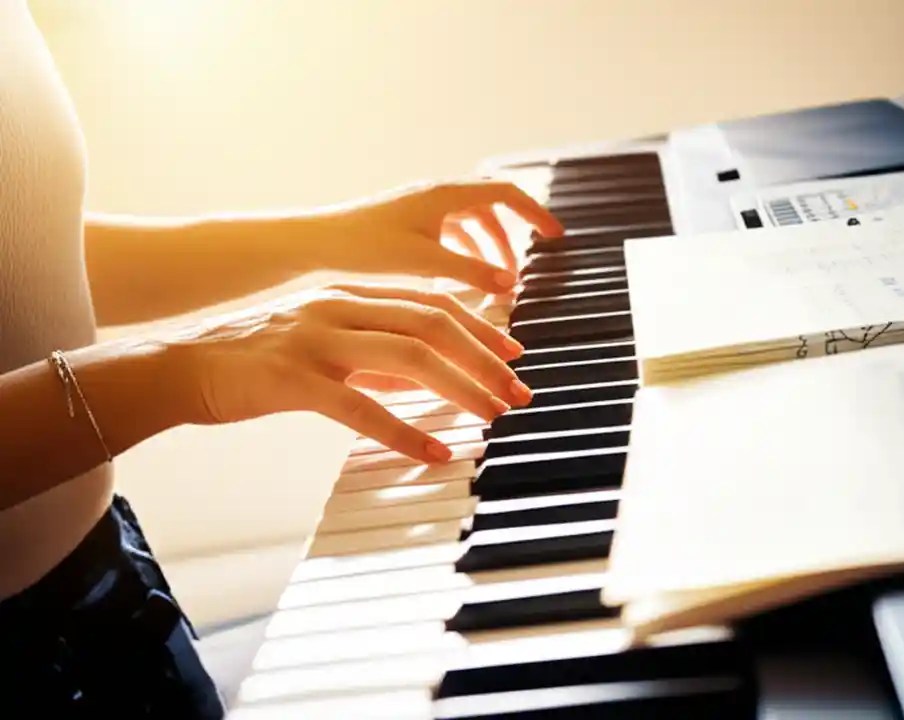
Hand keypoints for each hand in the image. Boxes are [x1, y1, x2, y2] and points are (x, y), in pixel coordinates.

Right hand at [161, 282, 531, 462]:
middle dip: (485, 359)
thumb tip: (428, 376)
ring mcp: (316, 340)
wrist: (181, 367)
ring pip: (409, 357)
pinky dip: (405, 431)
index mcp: (349, 296)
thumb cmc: (255, 360)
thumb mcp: (324, 345)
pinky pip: (361, 407)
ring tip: (493, 415)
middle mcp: (339, 308)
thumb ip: (375, 357)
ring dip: (461, 388)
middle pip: (433, 324)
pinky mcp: (294, 379)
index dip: (480, 326)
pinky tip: (435, 452)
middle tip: (518, 390)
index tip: (514, 352)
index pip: (431, 303)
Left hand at [318, 180, 563, 293]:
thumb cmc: (365, 247)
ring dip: (487, 246)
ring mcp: (421, 206)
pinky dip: (464, 249)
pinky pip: (449, 230)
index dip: (535, 213)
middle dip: (511, 236)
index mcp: (446, 194)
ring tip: (495, 276)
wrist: (317, 242)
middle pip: (490, 207)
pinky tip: (460, 275)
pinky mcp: (407, 221)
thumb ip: (471, 272)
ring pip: (469, 220)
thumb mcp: (425, 263)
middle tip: (523, 266)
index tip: (555, 236)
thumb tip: (510, 283)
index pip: (506, 194)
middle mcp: (436, 194)